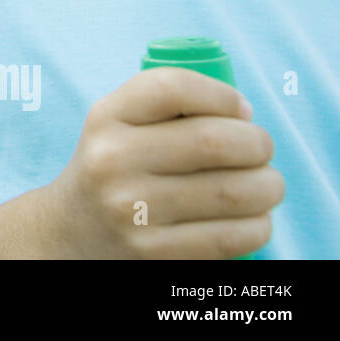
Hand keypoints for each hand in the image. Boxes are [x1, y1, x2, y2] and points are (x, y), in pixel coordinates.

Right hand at [45, 67, 282, 257]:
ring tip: (265, 185)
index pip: (173, 88)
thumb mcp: (120, 122)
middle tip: (261, 151)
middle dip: (258, 144)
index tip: (241, 111)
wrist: (71, 228)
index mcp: (106, 118)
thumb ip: (171, 107)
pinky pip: (232, 237)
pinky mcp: (153, 252)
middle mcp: (112, 160)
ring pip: (234, 192)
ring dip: (268, 186)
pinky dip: (258, 225)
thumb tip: (244, 116)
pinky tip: (252, 217)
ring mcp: (131, 210)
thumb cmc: (115, 166)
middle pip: (213, 141)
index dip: (222, 95)